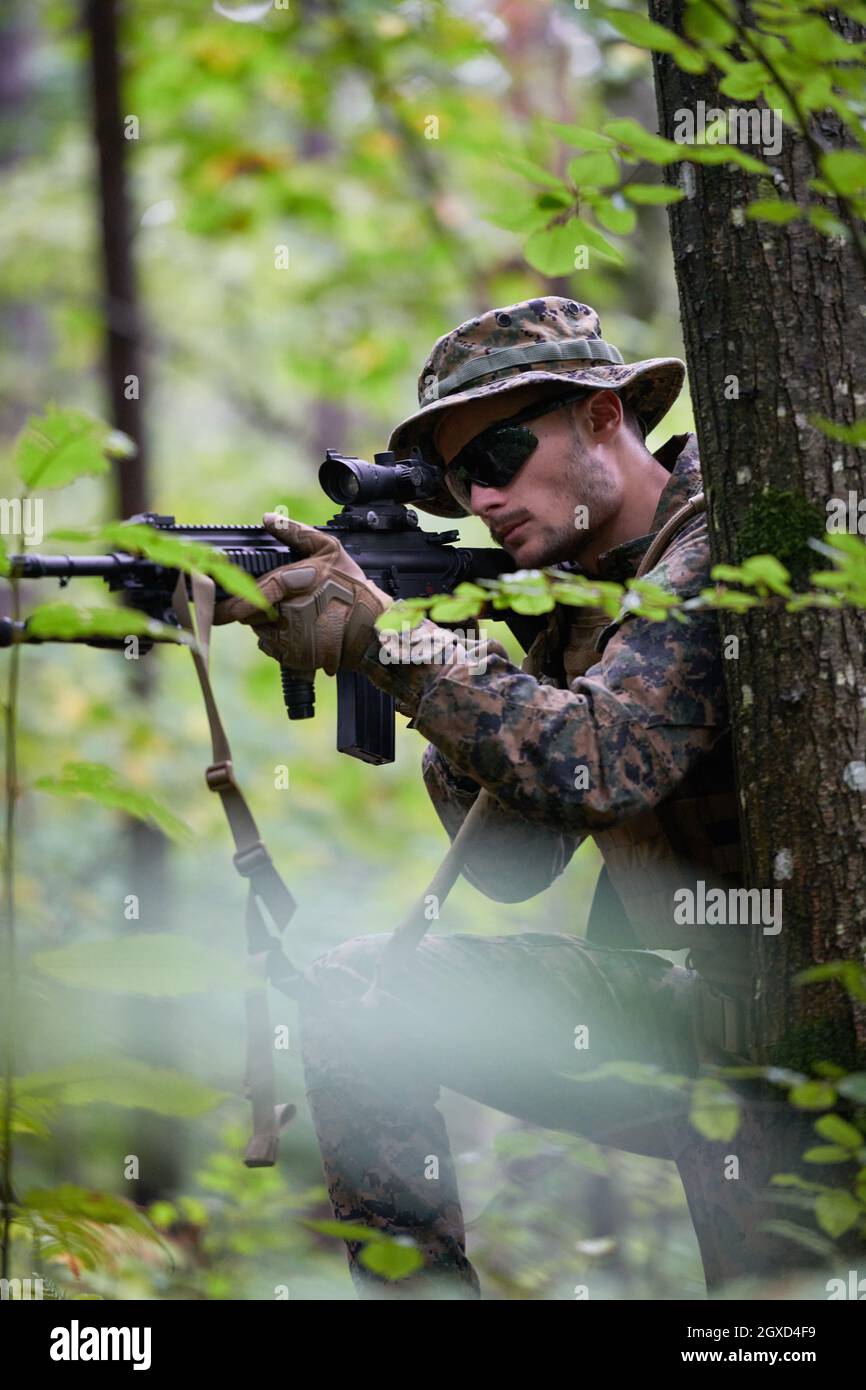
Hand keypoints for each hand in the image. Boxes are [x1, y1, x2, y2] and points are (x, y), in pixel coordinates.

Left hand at [214, 514, 391, 674]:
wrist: (371, 630)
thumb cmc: (352, 589)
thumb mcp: (329, 549)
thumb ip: (297, 532)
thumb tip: (268, 518)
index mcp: (294, 583)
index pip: (255, 591)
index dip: (235, 598)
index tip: (219, 602)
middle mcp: (288, 611)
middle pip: (252, 610)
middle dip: (254, 606)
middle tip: (277, 601)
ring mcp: (290, 636)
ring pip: (260, 628)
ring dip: (267, 622)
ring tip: (295, 615)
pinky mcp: (292, 655)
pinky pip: (270, 645)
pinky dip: (276, 639)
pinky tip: (297, 631)